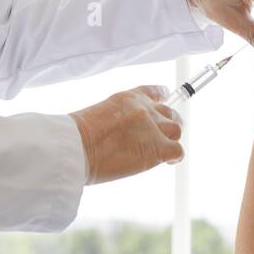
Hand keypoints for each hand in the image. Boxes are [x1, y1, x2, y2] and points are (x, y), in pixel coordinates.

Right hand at [69, 85, 183, 184]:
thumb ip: (116, 119)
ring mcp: (153, 127)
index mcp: (128, 98)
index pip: (154, 92)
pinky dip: (174, 157)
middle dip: (168, 124)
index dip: (161, 99)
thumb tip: (120, 135)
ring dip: (171, 140)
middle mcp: (144, 109)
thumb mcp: (98, 115)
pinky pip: (178, 151)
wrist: (76, 146)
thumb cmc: (76, 137)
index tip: (163, 103)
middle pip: (170, 113)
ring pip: (176, 130)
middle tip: (160, 137)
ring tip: (162, 152)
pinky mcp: (157, 148)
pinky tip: (166, 162)